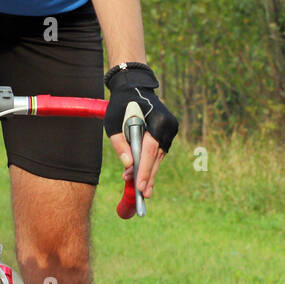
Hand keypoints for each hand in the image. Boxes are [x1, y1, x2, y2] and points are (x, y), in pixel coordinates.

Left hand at [104, 64, 177, 199]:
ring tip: (139, 187)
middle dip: (149, 176)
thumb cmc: (121, 105)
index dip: (145, 170)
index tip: (141, 187)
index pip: (150, 151)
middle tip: (143, 196)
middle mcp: (167, 125)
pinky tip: (142, 173)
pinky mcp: (168, 131)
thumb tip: (129, 166)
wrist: (134, 87)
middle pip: (157, 157)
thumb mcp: (114, 125)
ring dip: (148, 170)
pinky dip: (151, 161)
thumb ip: (121, 146)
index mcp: (156, 121)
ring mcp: (170, 128)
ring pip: (159, 156)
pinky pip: (159, 150)